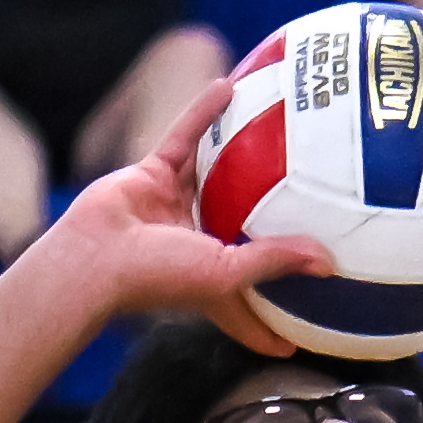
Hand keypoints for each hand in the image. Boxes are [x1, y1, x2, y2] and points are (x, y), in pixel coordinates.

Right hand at [51, 79, 330, 353]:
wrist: (95, 256)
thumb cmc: (157, 277)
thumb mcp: (226, 274)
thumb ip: (274, 261)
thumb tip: (327, 264)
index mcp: (214, 284)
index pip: (250, 311)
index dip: (273, 325)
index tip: (302, 337)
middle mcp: (197, 246)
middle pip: (240, 233)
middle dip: (266, 225)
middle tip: (308, 209)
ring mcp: (174, 208)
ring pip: (215, 176)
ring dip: (240, 153)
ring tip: (275, 130)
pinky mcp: (152, 175)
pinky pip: (185, 138)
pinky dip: (203, 113)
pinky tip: (229, 85)